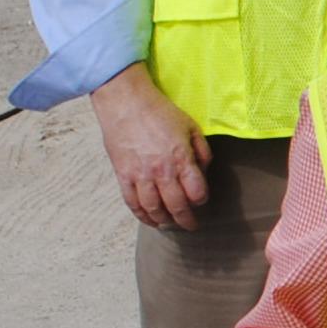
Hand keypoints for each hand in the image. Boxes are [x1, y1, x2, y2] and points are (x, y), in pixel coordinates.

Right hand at [92, 64, 210, 229]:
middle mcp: (161, 171)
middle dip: (186, 220)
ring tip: (170, 225)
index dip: (201, 200)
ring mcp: (140, 175)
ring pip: (153, 209)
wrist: (125, 103)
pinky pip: (132, 202)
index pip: (196, 192)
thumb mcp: (191, 127)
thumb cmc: (159, 112)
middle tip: (190, 225)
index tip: (201, 200)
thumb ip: (202, 151)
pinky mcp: (122, 175)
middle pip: (176, 206)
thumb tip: (203, 172)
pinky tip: (149, 220)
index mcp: (181, 159)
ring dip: (164, 221)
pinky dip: (141, 215)